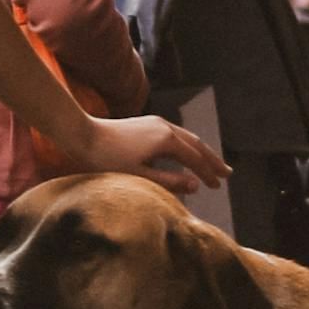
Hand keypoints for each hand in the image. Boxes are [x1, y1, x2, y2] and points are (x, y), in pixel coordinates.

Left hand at [77, 111, 220, 196]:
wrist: (82, 135)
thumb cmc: (106, 160)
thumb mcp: (140, 176)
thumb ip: (169, 181)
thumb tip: (196, 185)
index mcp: (166, 140)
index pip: (195, 159)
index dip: (207, 173)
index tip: (218, 185)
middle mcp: (164, 127)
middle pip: (196, 144)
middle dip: (211, 160)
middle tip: (227, 173)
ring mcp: (155, 123)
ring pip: (186, 137)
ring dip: (200, 151)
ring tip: (211, 163)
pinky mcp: (145, 123)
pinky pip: (174, 135)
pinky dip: (186, 146)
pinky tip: (183, 154)